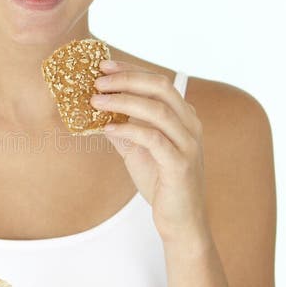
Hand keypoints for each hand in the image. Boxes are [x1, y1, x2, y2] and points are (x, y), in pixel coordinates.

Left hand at [90, 59, 209, 244]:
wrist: (180, 220)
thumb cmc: (161, 182)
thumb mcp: (137, 150)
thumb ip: (122, 128)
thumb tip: (95, 109)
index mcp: (183, 117)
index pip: (158, 82)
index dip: (130, 71)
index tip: (104, 65)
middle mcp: (191, 125)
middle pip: (160, 88)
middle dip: (127, 79)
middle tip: (98, 81)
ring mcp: (188, 144)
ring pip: (157, 110)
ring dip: (123, 102)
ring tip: (96, 101)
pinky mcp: (180, 165)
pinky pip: (153, 139)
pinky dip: (129, 130)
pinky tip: (108, 129)